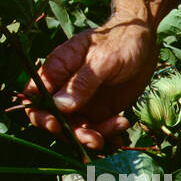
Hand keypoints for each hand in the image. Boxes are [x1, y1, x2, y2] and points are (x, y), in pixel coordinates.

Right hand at [22, 17, 158, 150]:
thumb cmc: (120, 42)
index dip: (40, 115)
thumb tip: (58, 105)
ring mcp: (83, 101)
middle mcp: (65, 88)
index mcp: (57, 70)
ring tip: (119, 126)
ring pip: (78, 128)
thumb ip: (82, 83)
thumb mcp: (102, 60)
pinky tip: (122, 136)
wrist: (145, 41)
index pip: (35, 96)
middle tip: (95, 139)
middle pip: (57, 119)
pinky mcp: (101, 109)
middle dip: (73, 133)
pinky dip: (109, 137)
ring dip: (95, 136)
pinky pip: (98, 129)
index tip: (56, 125)